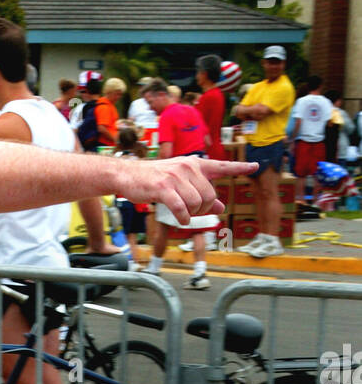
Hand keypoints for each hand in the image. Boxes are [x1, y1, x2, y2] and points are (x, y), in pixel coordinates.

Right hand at [116, 155, 256, 226]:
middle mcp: (188, 167)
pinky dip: (183, 218)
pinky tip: (181, 219)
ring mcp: (176, 177)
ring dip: (192, 214)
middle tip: (192, 211)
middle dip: (203, 209)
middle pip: (209, 196)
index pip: (221, 166)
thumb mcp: (181, 184)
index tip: (255, 166)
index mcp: (195, 164)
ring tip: (183, 213)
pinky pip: (181, 209)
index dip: (240, 167)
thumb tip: (220, 208)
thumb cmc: (155, 180)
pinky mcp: (164, 188)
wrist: (129, 175)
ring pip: (197, 204)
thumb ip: (201, 193)